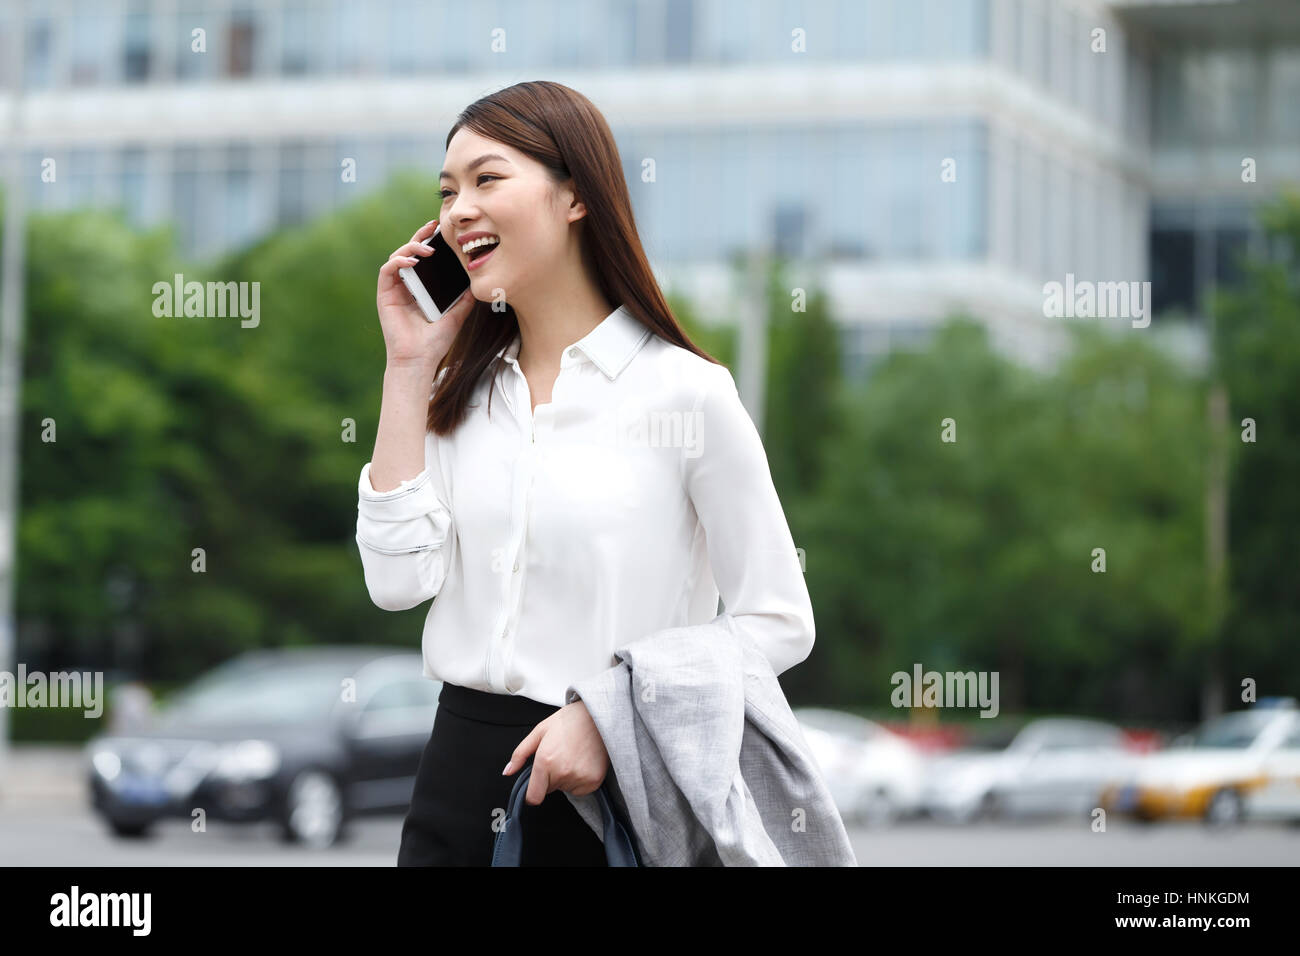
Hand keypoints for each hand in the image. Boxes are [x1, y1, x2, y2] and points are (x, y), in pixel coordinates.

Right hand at [376, 218, 474, 368]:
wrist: (419, 360)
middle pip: (409, 253)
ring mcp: (394, 290)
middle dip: (420, 236)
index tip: (443, 232)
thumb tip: (477, 284)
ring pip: (397, 257)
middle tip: (434, 226)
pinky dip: (398, 261)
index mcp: (420, 289)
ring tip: (428, 248)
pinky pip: (387, 270)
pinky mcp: (384, 295)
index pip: (423, 259)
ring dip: (411, 247)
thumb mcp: (456, 316)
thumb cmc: (435, 342)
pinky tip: (413, 261)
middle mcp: (405, 286)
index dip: (430, 242)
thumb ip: (464, 300)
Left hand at [503, 701, 608, 805]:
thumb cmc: (568, 721)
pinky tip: (583, 762)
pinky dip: (580, 780)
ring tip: (573, 756)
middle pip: (550, 789)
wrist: (597, 715)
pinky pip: (581, 790)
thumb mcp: (539, 731)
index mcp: (545, 761)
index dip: (532, 793)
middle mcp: (562, 772)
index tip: (536, 787)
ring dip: (566, 778)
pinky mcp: (593, 781)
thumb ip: (520, 754)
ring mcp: (579, 778)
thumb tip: (507, 772)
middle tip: (560, 756)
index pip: (534, 797)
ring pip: (565, 788)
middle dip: (551, 777)